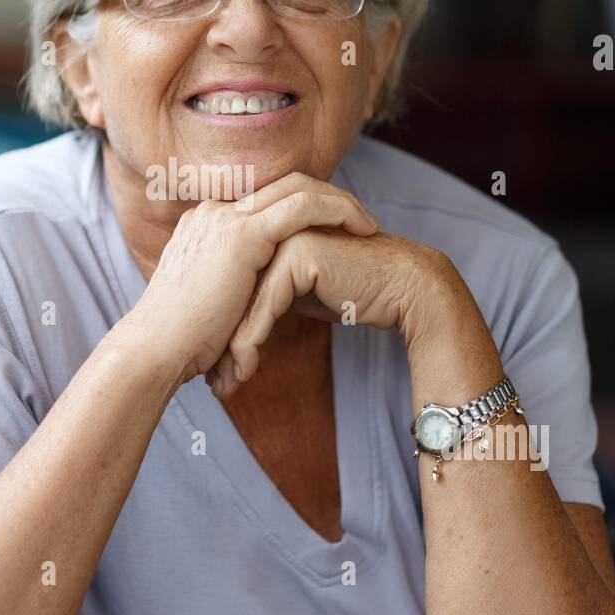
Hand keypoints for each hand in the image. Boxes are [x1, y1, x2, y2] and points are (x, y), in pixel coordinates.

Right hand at [122, 172, 380, 386]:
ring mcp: (226, 219)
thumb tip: (252, 309)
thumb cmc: (179, 343)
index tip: (333, 230)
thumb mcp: (210, 306)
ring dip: (339, 202)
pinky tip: (361, 228)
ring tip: (369, 226)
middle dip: (327, 197)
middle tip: (360, 219)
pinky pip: (303, 207)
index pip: (263, 202)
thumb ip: (233, 293)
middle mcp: (215, 213)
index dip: (303, 209)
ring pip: (298, 188)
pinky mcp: (242, 235)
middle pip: (283, 185)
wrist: (154, 349)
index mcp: (205, 226)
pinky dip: (337, 212)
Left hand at [208, 216, 453, 397]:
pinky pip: (266, 303)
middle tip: (214, 384)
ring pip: (244, 300)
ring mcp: (284, 236)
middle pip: (232, 292)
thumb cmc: (353, 291)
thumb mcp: (298, 293)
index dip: (222, 329)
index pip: (230, 284)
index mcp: (266, 230)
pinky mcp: (300, 254)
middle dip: (221, 342)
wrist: (402, 288)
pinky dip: (253, 340)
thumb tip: (234, 321)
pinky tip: (247, 370)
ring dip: (233, 349)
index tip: (213, 368)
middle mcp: (271, 228)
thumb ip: (267, 292)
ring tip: (226, 386)